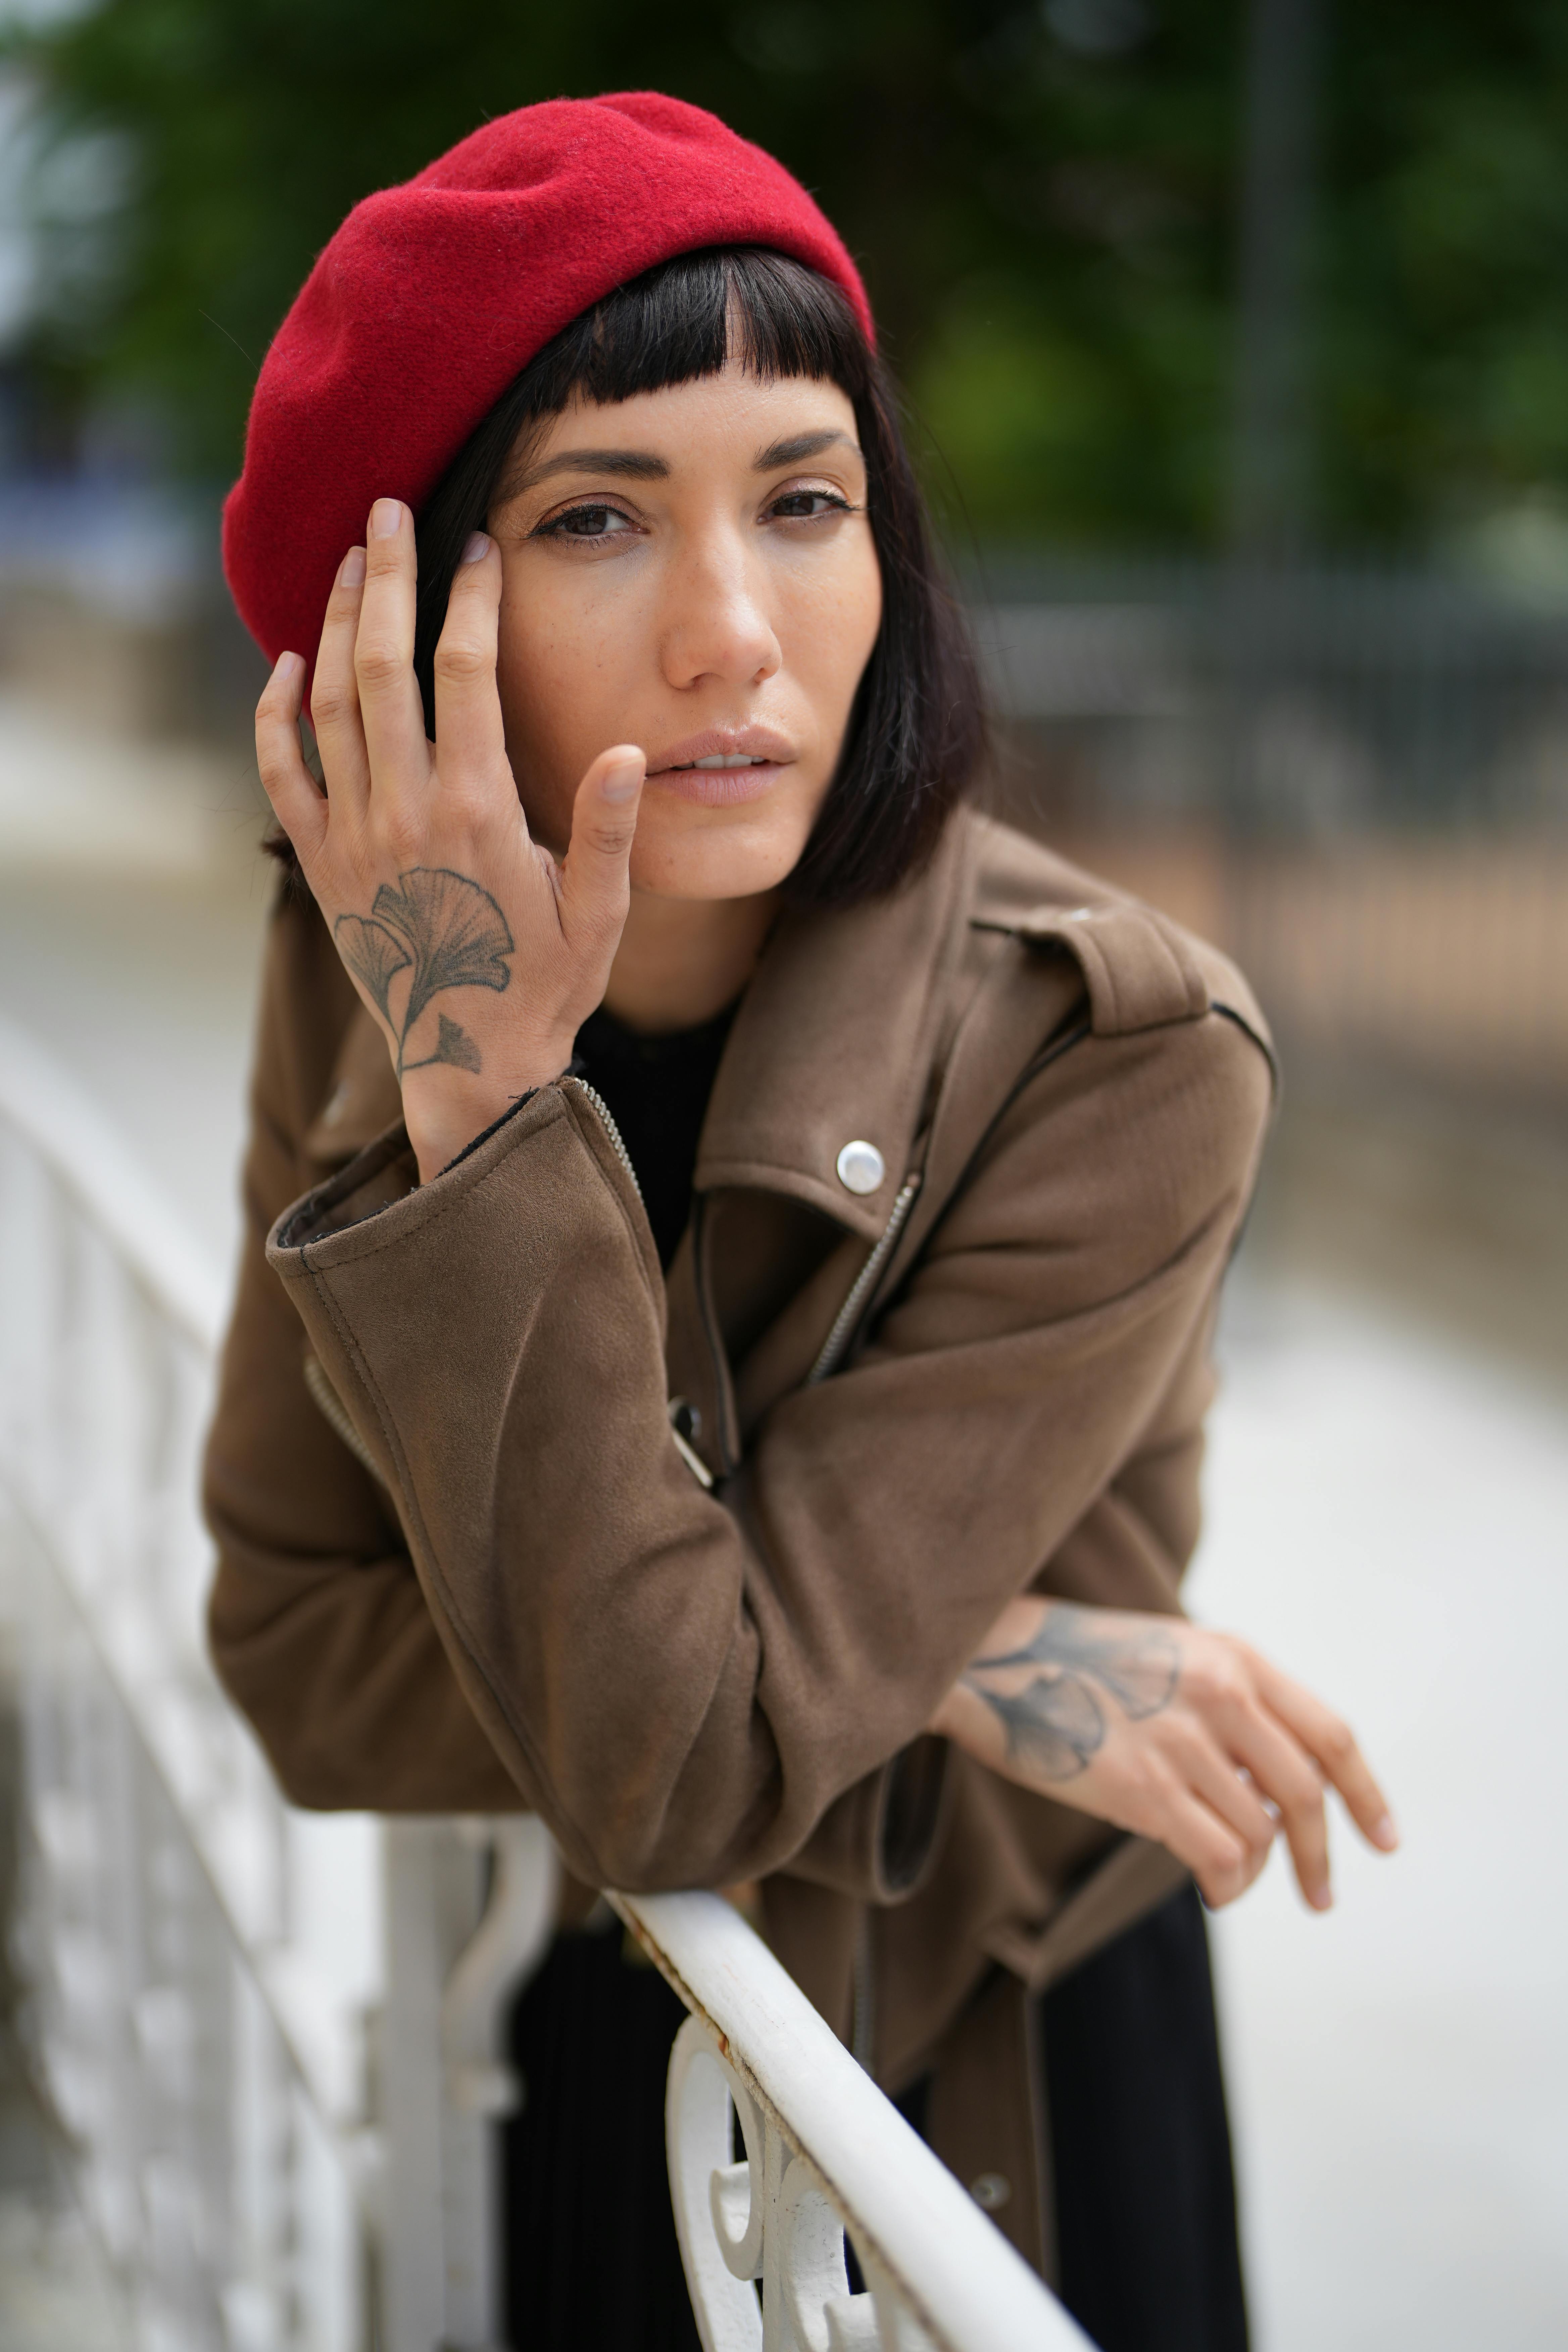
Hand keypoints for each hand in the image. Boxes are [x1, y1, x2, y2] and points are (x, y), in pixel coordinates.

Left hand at [254, 500, 645, 1178]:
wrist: (469, 1063)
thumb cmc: (544, 987)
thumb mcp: (602, 916)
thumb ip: (611, 832)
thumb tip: (629, 753)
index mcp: (476, 810)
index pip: (464, 673)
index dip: (469, 600)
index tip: (476, 548)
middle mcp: (404, 811)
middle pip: (381, 665)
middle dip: (384, 578)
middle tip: (387, 512)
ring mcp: (354, 837)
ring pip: (328, 703)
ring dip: (331, 623)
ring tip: (345, 562)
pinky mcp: (322, 866)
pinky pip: (283, 773)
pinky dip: (276, 714)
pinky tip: (285, 665)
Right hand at [931, 1595, 1398, 1911]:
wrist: (993, 1659)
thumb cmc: (1082, 1661)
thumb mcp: (1176, 1654)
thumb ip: (1235, 1702)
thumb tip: (1282, 1787)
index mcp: (1235, 1657)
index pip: (1331, 1735)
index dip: (1366, 1795)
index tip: (1384, 1840)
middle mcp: (1220, 1693)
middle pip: (1305, 1795)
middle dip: (1320, 1856)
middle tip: (1322, 1895)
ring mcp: (1181, 1741)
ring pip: (1258, 1833)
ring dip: (1252, 1869)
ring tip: (1225, 1873)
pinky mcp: (1141, 1789)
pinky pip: (1217, 1857)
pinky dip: (1225, 1883)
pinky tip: (1210, 1885)